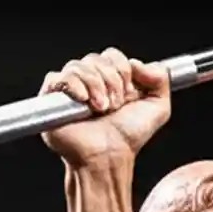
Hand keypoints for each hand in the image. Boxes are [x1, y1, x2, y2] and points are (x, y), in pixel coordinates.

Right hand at [40, 48, 171, 164]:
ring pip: (77, 65)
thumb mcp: (158, 108)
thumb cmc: (128, 138)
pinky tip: (84, 101)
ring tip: (101, 109)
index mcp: (111, 80)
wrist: (108, 156)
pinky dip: (74, 85)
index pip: (112, 55)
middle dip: (111, 80)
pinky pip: (57, 77)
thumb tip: (139, 62)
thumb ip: (160, 79)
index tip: (129, 94)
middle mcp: (90, 82)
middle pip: (95, 58)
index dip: (122, 70)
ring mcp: (70, 90)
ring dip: (95, 85)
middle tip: (115, 105)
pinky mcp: (52, 99)